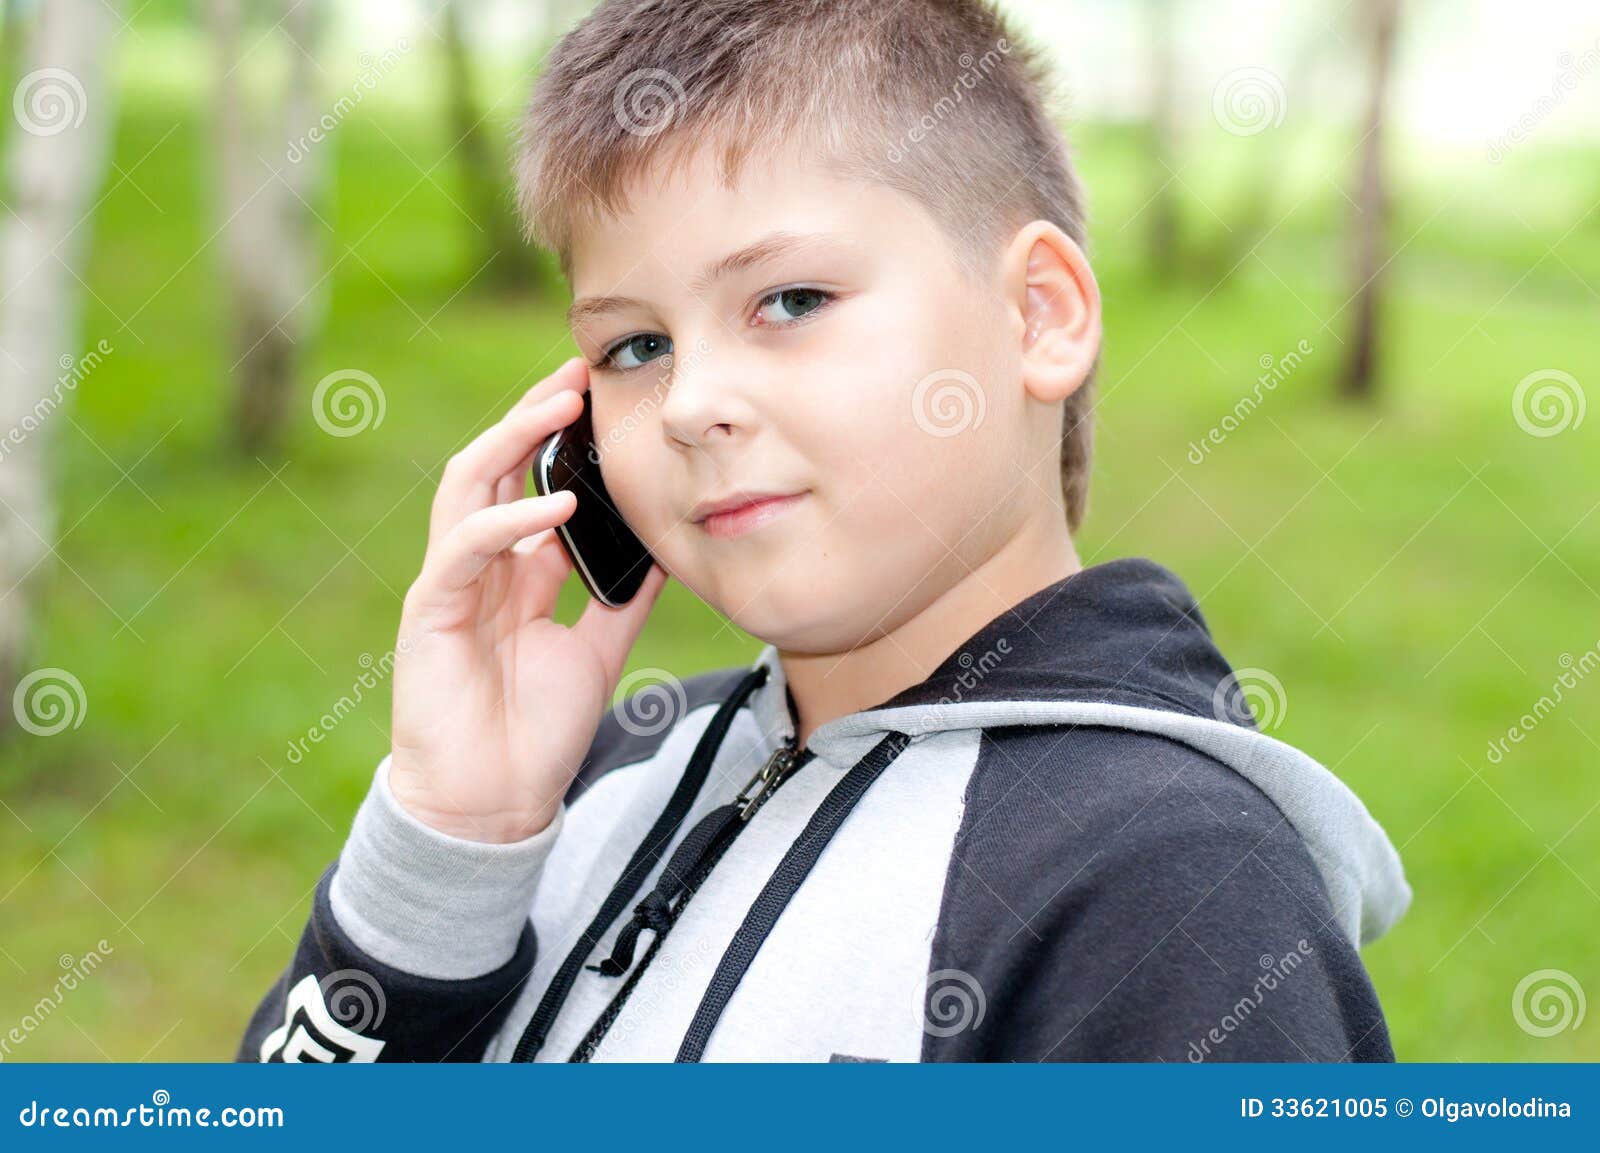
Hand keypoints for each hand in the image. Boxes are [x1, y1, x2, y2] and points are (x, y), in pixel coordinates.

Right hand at [387, 357, 667, 842]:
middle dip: (533, 415)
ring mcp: (449, 586)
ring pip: (467, 487)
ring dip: (512, 440)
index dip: (558, 439)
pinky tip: (557, 506)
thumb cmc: (535, 734)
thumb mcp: (597, 652)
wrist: (491, 805)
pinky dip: (509, 521)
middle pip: (493, 467)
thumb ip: (621, 600)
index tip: (601, 397)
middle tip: (580, 373)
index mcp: (511, 575)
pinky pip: (465, 548)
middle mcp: (477, 569)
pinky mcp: (431, 612)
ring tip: (561, 405)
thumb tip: (663, 552)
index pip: (528, 484)